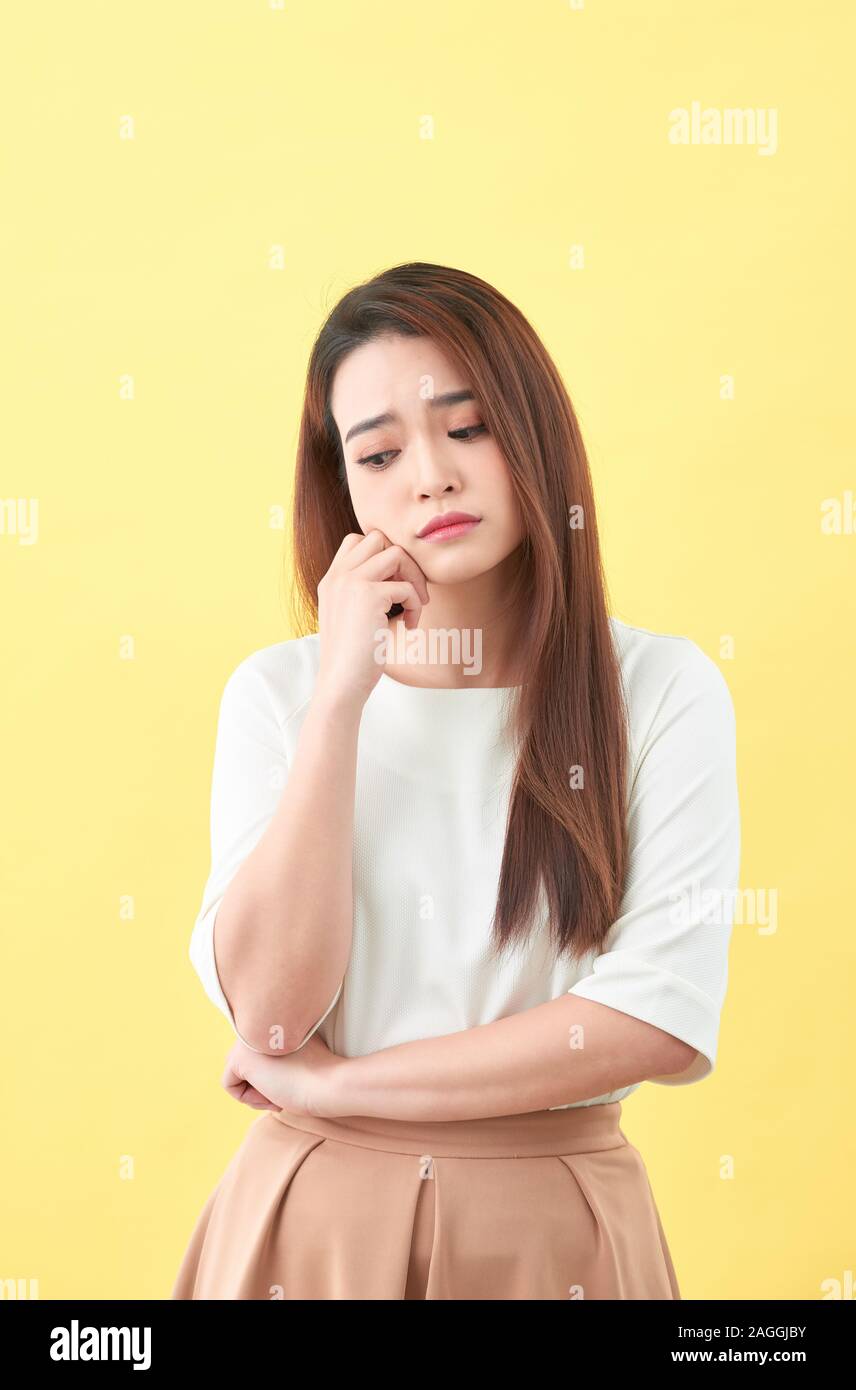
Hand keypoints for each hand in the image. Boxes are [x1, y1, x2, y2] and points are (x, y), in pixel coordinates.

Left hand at [220, 1034, 342, 1117]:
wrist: (330, 1083)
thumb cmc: (321, 1075)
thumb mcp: (298, 1054)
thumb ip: (279, 1050)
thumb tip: (262, 1067)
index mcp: (273, 1019)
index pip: (258, 1053)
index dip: (273, 1075)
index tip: (295, 1079)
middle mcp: (257, 1023)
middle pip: (246, 1063)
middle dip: (262, 1084)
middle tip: (286, 1088)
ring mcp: (246, 1037)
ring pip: (237, 1073)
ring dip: (257, 1091)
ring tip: (280, 1090)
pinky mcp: (239, 1056)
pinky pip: (229, 1085)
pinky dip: (248, 1099)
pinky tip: (272, 1093)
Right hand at [315, 529, 429, 706]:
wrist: (341, 683)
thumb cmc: (352, 657)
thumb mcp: (351, 616)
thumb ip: (363, 592)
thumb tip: (399, 577)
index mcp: (331, 579)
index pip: (358, 540)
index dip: (383, 556)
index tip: (393, 584)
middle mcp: (338, 575)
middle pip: (378, 538)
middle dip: (402, 561)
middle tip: (409, 590)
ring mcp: (351, 582)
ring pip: (396, 553)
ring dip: (414, 577)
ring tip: (415, 605)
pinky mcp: (369, 596)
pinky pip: (407, 587)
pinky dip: (415, 606)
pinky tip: (409, 626)